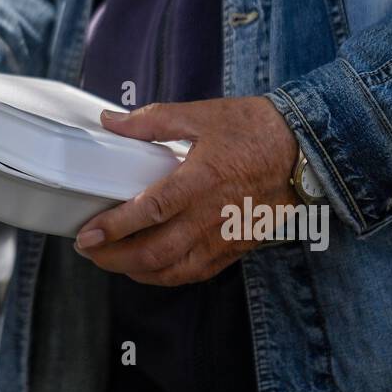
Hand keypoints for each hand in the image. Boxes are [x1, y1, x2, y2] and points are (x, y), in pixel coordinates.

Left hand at [74, 96, 300, 285]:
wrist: (304, 149)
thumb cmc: (253, 128)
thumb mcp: (200, 115)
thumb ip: (151, 121)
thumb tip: (110, 121)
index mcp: (200, 180)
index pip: (149, 212)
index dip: (114, 227)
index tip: (87, 234)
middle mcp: (212, 216)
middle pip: (155, 252)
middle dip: (115, 258)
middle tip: (89, 251)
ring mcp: (225, 237)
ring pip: (173, 270)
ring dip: (136, 271)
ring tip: (110, 261)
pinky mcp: (236, 248)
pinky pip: (195, 273)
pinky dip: (166, 277)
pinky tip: (147, 268)